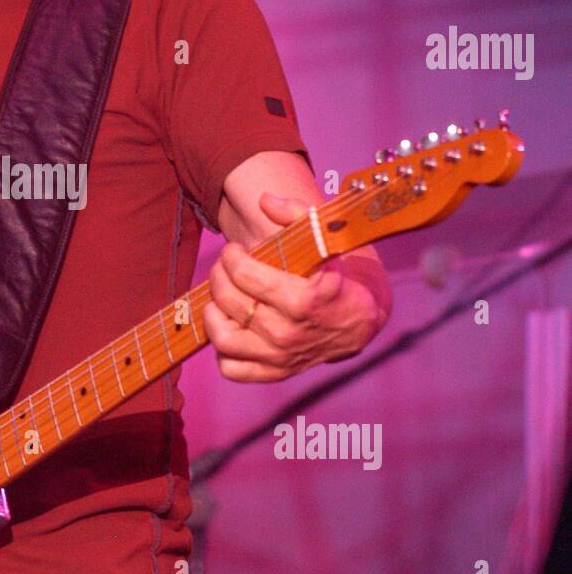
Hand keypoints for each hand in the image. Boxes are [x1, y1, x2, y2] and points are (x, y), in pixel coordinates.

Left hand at [204, 192, 388, 382]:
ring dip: (213, 313)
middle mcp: (288, 333)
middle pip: (230, 301)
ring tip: (221, 296)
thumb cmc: (337, 277)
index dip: (232, 257)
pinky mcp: (274, 373)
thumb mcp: (325, 240)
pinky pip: (232, 369)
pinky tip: (230, 327)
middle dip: (219, 276)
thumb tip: (265, 200)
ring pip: (223, 338)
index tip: (235, 250)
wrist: (359, 323)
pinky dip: (221, 351)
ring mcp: (279, 357)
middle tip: (224, 266)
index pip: (245, 275)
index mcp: (303, 300)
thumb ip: (297, 214)